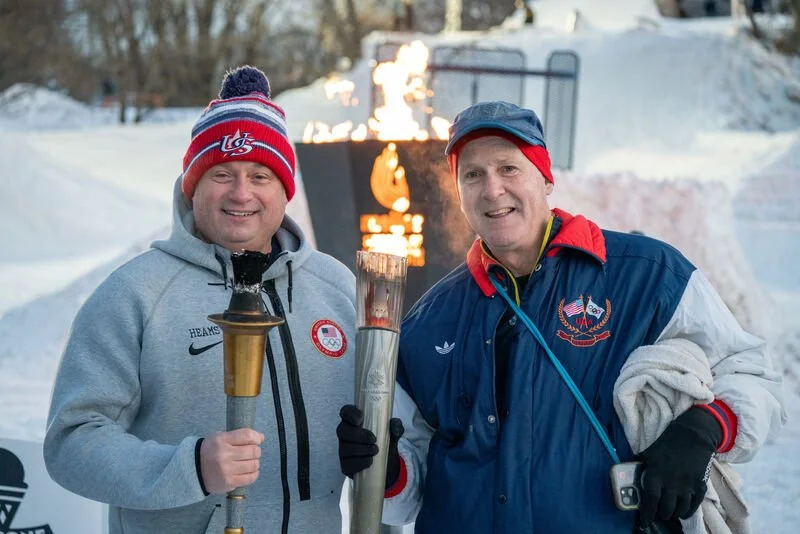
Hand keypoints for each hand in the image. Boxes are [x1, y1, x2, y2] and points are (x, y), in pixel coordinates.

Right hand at [199, 428, 264, 493]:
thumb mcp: (220, 437)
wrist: (194, 470)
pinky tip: (249, 471)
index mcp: (221, 440)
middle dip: (256, 451)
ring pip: (253, 464)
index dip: (257, 437)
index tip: (258, 440)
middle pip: (253, 450)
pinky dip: (254, 474)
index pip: (247, 435)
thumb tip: (261, 437)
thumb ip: (239, 436)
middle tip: (252, 452)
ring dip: (255, 463)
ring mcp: (226, 470)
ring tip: (250, 462)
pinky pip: (250, 478)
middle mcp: (224, 455)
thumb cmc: (210, 451)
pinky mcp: (229, 482)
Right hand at [337, 404, 403, 488]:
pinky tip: (370, 461)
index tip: (361, 419)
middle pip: (342, 430)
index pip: (345, 412)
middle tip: (373, 439)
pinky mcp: (345, 464)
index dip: (350, 414)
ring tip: (375, 450)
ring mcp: (343, 450)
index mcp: (354, 420)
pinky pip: (347, 464)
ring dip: (361, 450)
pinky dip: (360, 463)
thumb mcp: (393, 431)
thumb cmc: (385, 440)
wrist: (387, 462)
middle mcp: (345, 433)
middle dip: (358, 435)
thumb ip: (396, 425)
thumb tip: (394, 428)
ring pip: (345, 448)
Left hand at [637, 406, 721, 527]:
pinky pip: (693, 507)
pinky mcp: (700, 487)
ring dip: (672, 514)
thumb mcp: (649, 452)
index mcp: (656, 474)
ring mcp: (687, 486)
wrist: (693, 436)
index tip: (643, 522)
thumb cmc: (668, 443)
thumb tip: (626, 473)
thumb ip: (639, 465)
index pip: (650, 500)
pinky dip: (686, 512)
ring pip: (679, 510)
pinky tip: (681, 512)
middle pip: (665, 509)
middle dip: (659, 514)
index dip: (646, 514)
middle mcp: (672, 483)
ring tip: (667, 512)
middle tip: (655, 514)